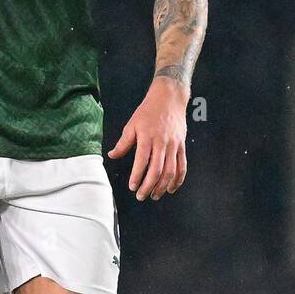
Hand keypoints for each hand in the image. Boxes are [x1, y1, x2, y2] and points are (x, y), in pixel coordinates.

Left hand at [107, 76, 187, 200]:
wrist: (169, 98)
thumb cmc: (148, 111)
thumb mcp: (132, 124)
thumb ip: (123, 143)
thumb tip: (112, 156)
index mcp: (147, 137)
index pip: (142, 161)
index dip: (137, 176)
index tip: (132, 186)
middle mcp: (162, 143)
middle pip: (158, 170)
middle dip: (149, 186)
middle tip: (141, 196)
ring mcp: (174, 145)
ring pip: (171, 171)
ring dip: (163, 186)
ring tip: (154, 195)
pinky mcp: (182, 146)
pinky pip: (182, 166)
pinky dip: (178, 179)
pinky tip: (171, 188)